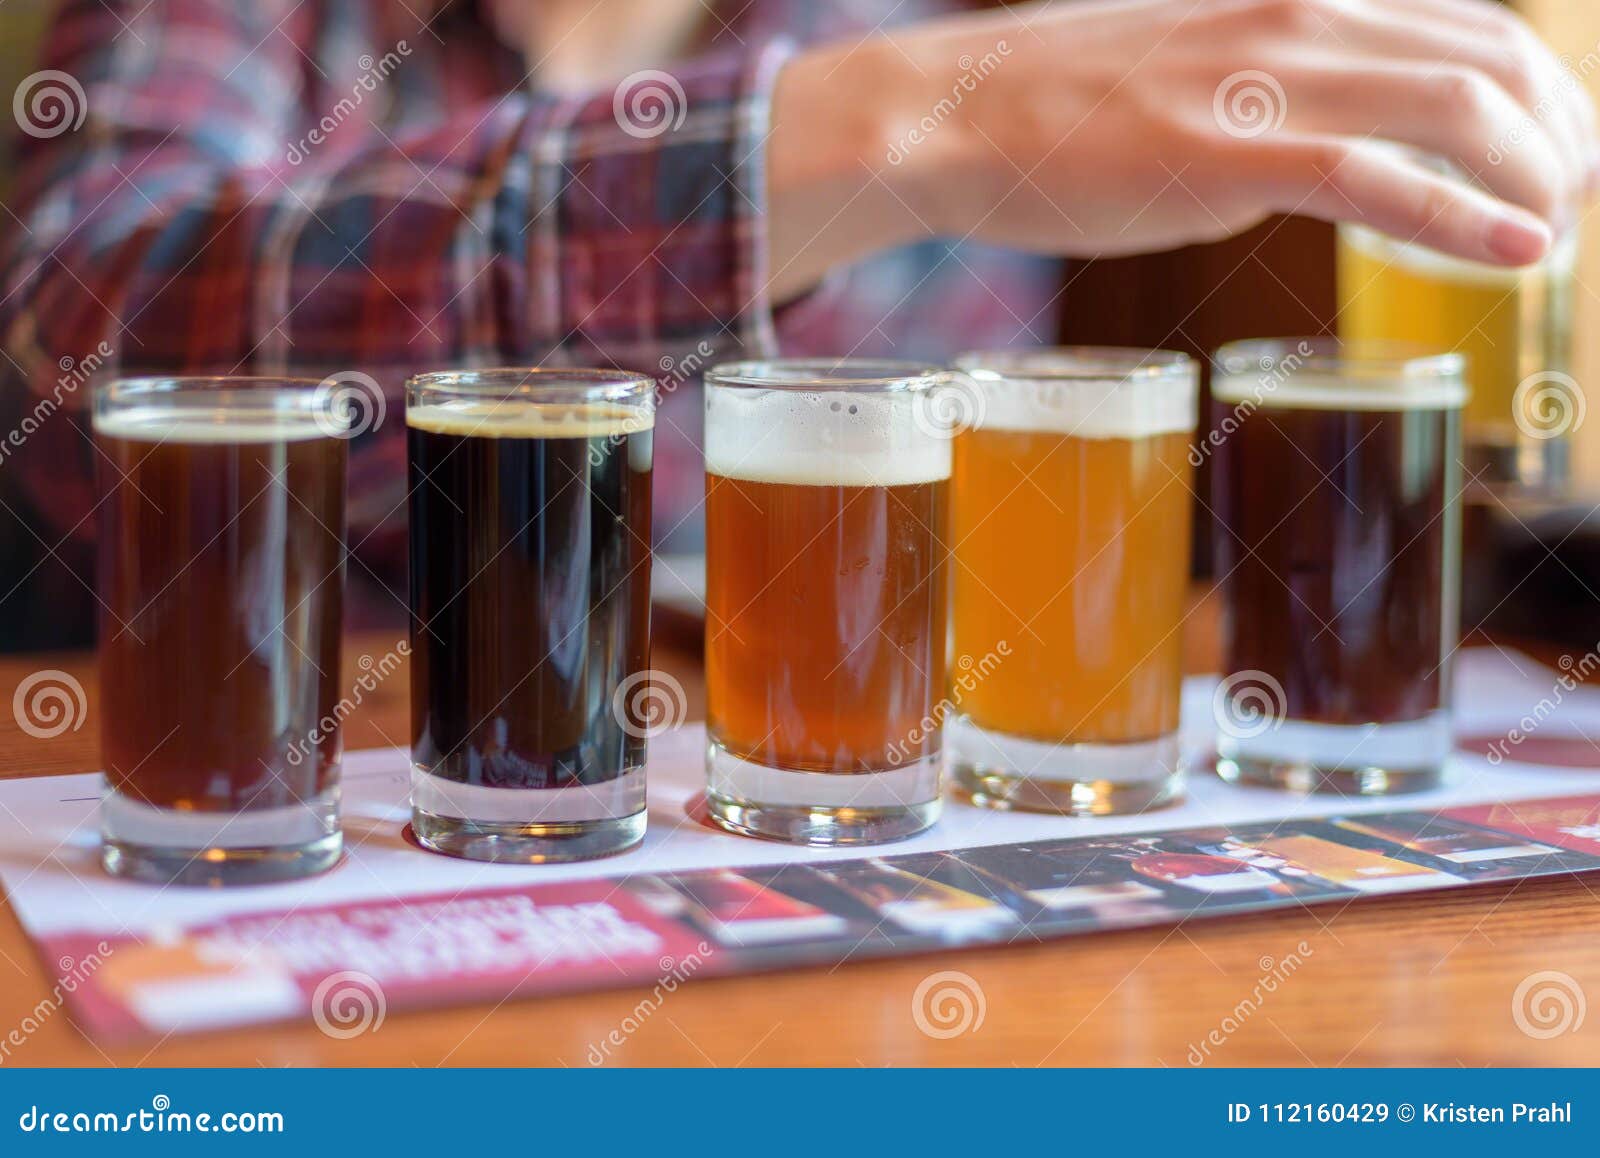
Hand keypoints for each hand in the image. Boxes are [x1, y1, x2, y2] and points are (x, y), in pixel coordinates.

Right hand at [769, 0, 1596, 297]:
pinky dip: (1468, 220)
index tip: (1557, 158)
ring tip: (1559, 231)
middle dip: (1562, 133)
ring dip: (1538, 175)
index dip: (1540, 91)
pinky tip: (1524, 253)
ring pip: (1459, 107)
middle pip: (1490, 57)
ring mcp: (1266, 83)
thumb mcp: (1186, 71)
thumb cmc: (1053, 107)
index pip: (1466, 24)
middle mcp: (1300, 20)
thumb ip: (1266, 98)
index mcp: (1293, 1)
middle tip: (1578, 198)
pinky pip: (1380, 181)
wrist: (951, 115)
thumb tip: (1312, 154)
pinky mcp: (1230, 155)